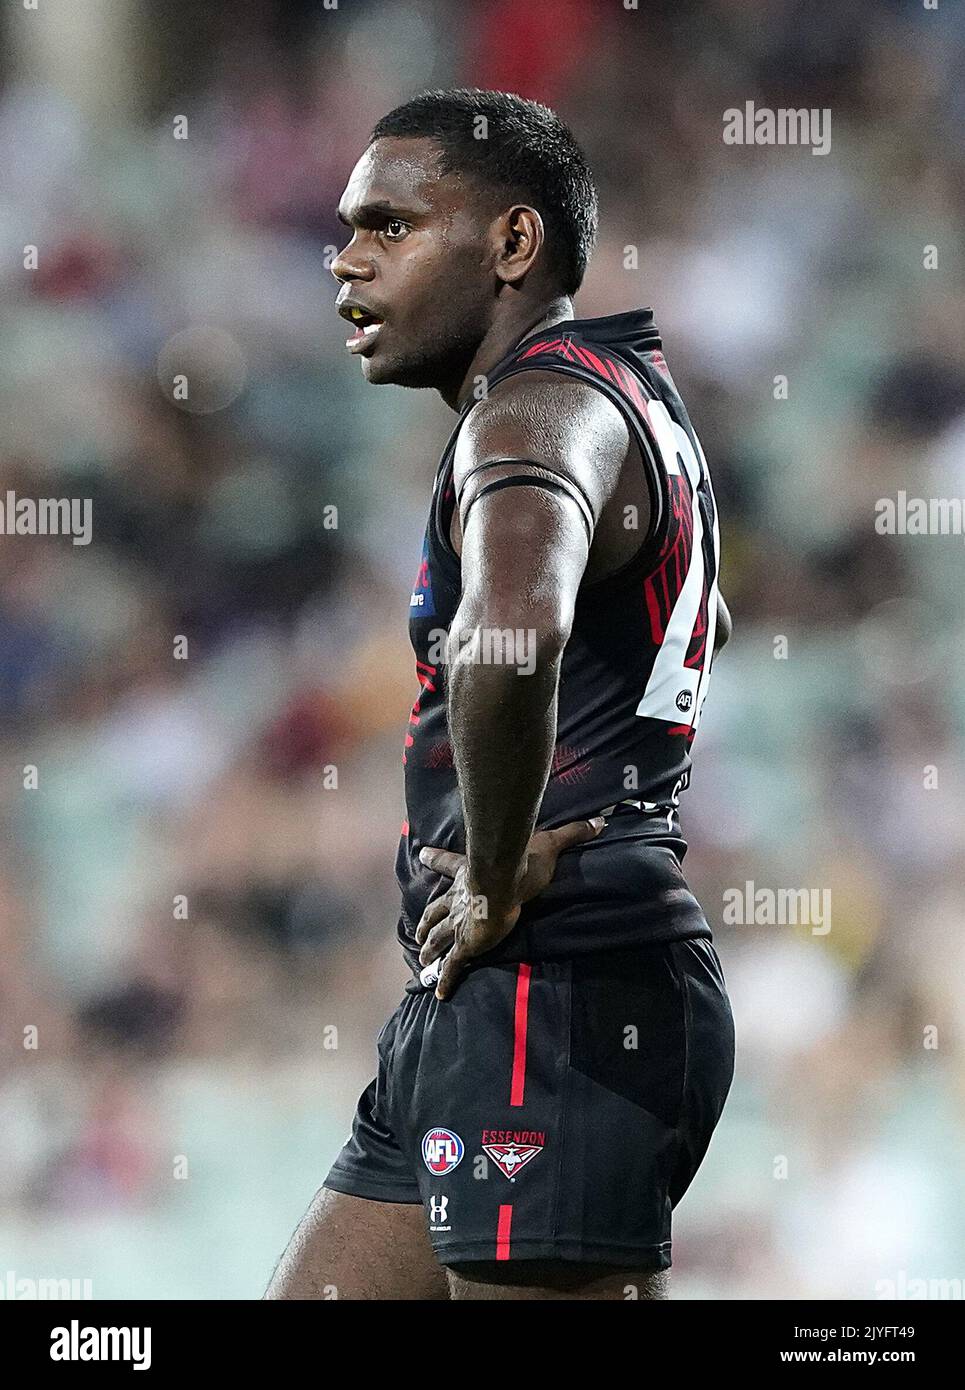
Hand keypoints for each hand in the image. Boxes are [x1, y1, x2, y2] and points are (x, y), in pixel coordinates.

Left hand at [415, 816, 605, 998]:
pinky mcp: (465, 944)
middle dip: (428, 921)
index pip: (448, 863)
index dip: (435, 857)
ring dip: (430, 947)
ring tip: (423, 958)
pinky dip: (446, 979)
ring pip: (439, 937)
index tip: (422, 853)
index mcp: (469, 873)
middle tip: (418, 932)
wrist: (504, 881)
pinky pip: (453, 965)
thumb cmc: (521, 862)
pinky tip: (440, 994)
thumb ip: (571, 833)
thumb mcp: (549, 843)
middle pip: (437, 910)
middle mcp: (459, 899)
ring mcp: (460, 923)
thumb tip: (599, 821)